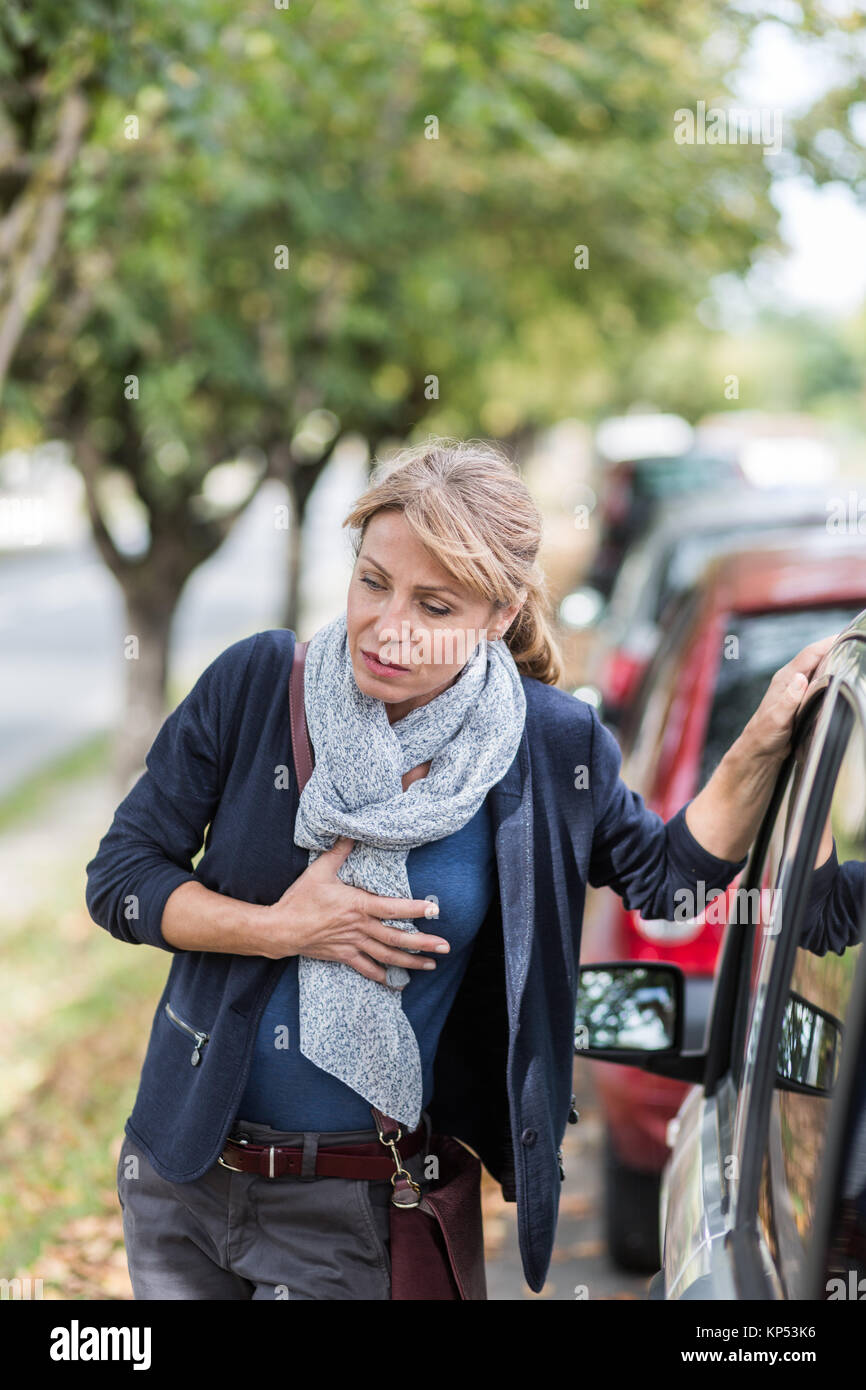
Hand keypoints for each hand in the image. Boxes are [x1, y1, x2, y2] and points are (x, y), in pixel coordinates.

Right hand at [262, 836, 447, 983]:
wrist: (280, 928)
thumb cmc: (300, 898)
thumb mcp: (320, 870)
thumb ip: (339, 851)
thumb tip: (350, 830)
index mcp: (358, 905)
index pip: (393, 908)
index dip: (415, 909)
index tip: (435, 910)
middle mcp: (360, 927)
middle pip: (397, 937)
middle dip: (423, 943)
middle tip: (446, 946)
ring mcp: (353, 944)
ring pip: (387, 956)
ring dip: (411, 962)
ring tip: (432, 965)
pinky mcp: (343, 956)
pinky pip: (367, 969)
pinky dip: (382, 977)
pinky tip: (397, 983)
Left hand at [739, 632, 839, 763]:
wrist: (759, 749)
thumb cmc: (765, 735)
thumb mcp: (777, 719)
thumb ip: (789, 699)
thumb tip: (800, 679)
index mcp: (785, 679)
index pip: (809, 655)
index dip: (827, 644)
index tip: (844, 636)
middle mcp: (790, 679)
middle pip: (814, 656)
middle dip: (832, 646)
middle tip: (853, 641)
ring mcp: (794, 687)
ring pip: (816, 666)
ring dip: (831, 657)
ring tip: (849, 653)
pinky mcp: (799, 697)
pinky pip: (817, 678)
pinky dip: (828, 672)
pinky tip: (838, 674)